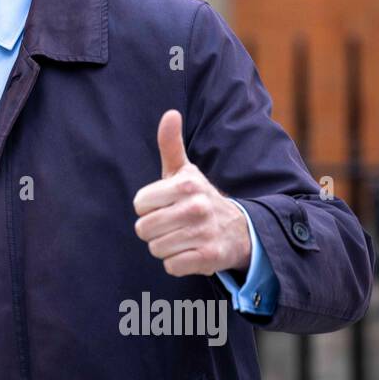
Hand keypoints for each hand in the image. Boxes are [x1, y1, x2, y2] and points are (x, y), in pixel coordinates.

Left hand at [132, 109, 250, 277]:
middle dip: (154, 230)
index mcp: (186, 185)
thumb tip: (170, 113)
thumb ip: (171, 144)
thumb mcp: (184, 171)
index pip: (139, 204)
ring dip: (165, 246)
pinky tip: (190, 251)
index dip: (148, 207)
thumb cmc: (199, 198)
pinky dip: (177, 262)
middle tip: (172, 224)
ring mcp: (203, 234)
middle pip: (144, 229)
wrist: (239, 230)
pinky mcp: (208, 258)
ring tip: (182, 237)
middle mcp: (196, 208)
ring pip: (156, 248)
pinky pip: (171, 266)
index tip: (163, 205)